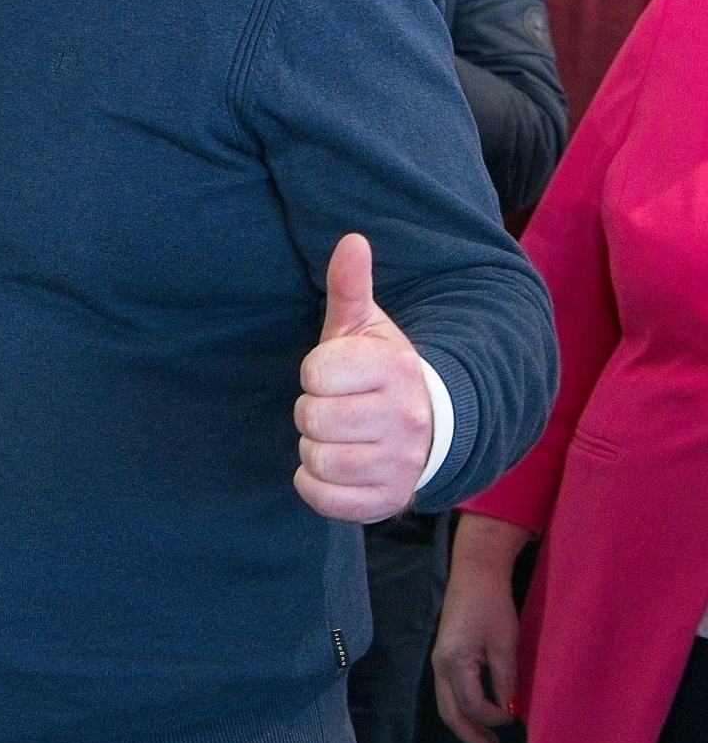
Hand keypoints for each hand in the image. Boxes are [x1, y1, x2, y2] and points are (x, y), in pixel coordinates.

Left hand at [294, 233, 433, 522]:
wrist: (430, 428)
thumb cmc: (378, 372)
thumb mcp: (364, 327)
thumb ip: (349, 287)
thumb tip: (351, 241)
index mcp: (395, 368)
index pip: (314, 374)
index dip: (314, 374)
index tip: (335, 375)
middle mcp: (406, 417)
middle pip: (311, 418)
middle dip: (312, 412)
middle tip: (336, 407)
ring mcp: (401, 463)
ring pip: (316, 458)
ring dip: (314, 448)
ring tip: (340, 436)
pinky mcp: (389, 500)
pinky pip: (324, 498)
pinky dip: (316, 485)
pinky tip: (336, 467)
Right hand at [432, 512, 529, 742]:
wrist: (475, 574)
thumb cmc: (493, 606)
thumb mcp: (505, 643)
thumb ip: (506, 680)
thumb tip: (510, 711)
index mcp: (454, 662)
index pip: (472, 705)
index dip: (494, 718)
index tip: (516, 718)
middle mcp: (440, 665)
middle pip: (449, 711)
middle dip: (469, 735)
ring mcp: (438, 661)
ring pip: (445, 703)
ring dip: (464, 725)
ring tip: (485, 742)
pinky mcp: (444, 656)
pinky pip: (448, 692)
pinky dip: (462, 709)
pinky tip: (478, 713)